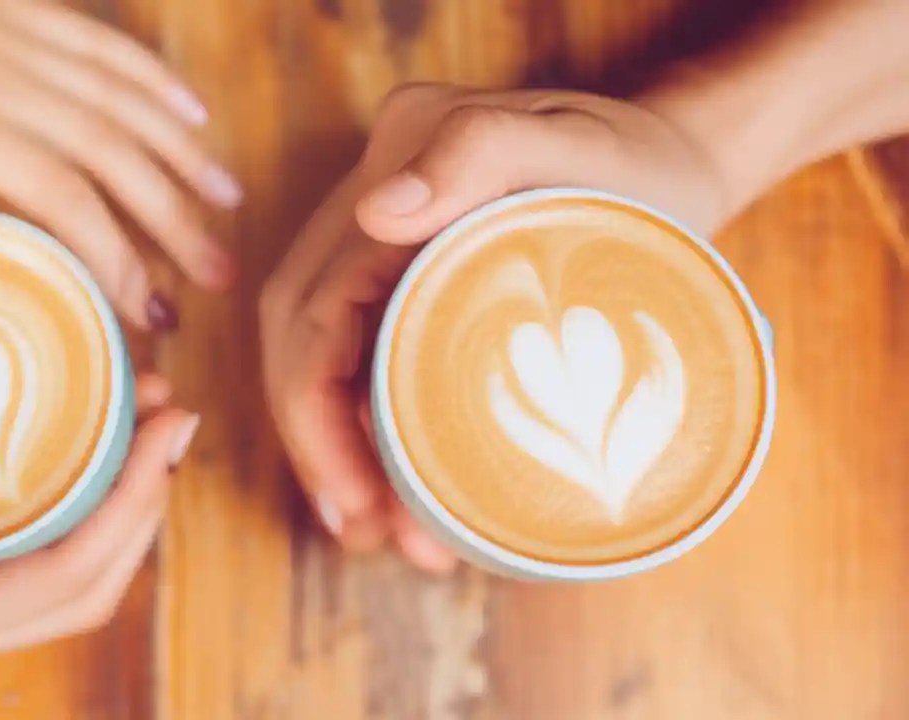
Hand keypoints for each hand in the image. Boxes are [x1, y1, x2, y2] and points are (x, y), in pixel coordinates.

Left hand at [0, 0, 240, 328]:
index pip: (62, 197)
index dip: (116, 256)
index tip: (152, 309)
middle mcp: (11, 82)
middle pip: (115, 156)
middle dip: (176, 221)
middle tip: (219, 275)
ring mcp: (27, 40)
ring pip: (126, 101)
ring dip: (185, 155)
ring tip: (229, 203)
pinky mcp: (30, 10)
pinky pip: (106, 47)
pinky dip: (157, 81)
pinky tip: (195, 112)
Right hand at [0, 375, 197, 668]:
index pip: (67, 583)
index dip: (133, 514)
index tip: (169, 433)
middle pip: (85, 574)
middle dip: (144, 499)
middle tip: (172, 410)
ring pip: (62, 547)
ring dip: (116, 485)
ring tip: (143, 405)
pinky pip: (21, 517)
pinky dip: (67, 471)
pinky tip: (74, 416)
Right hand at [260, 83, 728, 573]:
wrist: (674, 166)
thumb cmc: (640, 166)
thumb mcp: (580, 150)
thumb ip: (478, 151)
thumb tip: (375, 213)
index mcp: (395, 163)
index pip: (314, 306)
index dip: (314, 411)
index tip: (351, 499)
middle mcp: (375, 199)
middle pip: (303, 337)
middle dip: (319, 440)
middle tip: (365, 528)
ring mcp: (388, 239)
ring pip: (327, 353)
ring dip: (341, 443)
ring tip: (387, 530)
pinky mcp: (411, 273)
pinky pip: (368, 353)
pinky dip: (373, 422)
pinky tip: (400, 484)